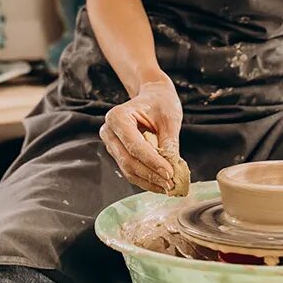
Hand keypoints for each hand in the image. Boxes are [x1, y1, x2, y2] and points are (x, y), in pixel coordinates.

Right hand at [99, 76, 182, 193]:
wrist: (153, 96)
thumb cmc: (161, 102)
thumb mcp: (169, 119)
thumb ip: (169, 144)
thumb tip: (173, 170)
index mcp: (118, 116)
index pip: (134, 146)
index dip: (152, 162)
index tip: (170, 173)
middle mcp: (109, 131)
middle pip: (128, 160)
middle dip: (150, 174)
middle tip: (171, 183)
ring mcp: (111, 143)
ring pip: (128, 169)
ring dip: (148, 181)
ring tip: (168, 186)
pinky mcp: (117, 153)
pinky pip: (129, 170)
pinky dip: (145, 179)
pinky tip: (160, 183)